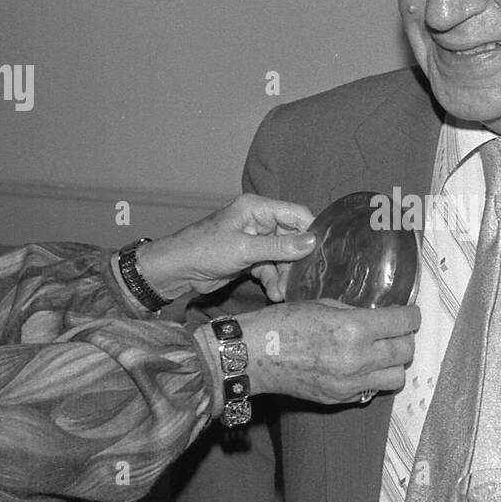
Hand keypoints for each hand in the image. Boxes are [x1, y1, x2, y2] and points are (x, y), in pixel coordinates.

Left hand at [136, 194, 315, 300]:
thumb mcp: (245, 249)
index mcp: (258, 208)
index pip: (297, 214)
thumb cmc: (205, 250)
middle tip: (301, 280)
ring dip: (284, 275)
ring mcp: (255, 240)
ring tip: (282, 293)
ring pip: (283, 256)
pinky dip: (273, 280)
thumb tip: (313, 241)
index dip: (311, 232)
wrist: (177, 270)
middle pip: (292, 238)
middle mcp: (260, 221)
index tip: (323, 253)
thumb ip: (280, 246)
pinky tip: (274, 293)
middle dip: (296, 261)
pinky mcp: (250, 257)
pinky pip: (270, 267)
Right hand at [242, 300, 420, 403]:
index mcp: (354, 328)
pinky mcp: (340, 399)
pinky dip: (372, 378)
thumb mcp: (323, 304)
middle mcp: (357, 359)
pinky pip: (371, 390)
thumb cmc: (282, 323)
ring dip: (394, 364)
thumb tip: (380, 317)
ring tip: (382, 353)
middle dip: (406, 339)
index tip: (410, 314)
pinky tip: (361, 367)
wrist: (253, 356)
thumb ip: (356, 312)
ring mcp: (350, 383)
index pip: (403, 323)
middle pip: (406, 352)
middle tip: (397, 332)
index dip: (412, 316)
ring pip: (396, 378)